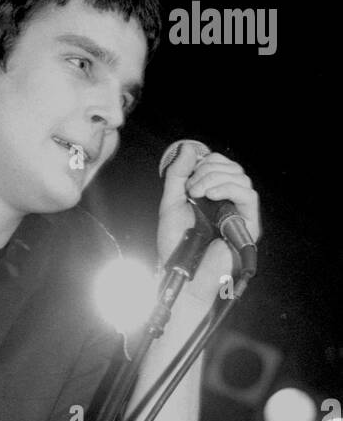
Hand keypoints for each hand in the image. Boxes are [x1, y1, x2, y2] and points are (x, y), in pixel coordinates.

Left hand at [157, 142, 260, 308]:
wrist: (183, 273)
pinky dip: (229, 188)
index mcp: (213, 196)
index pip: (220, 164)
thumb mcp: (171, 203)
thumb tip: (188, 148)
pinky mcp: (249, 224)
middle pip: (231, 168)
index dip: (207, 161)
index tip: (188, 176)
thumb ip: (177, 176)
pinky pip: (248, 195)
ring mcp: (240, 213)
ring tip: (198, 194)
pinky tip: (212, 195)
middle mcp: (229, 202)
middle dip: (208, 170)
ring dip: (215, 179)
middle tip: (191, 188)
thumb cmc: (177, 245)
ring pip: (241, 178)